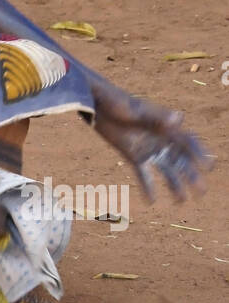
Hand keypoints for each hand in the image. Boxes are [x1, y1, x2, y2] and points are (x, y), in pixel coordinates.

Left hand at [92, 85, 211, 202]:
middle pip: (181, 159)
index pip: (188, 141)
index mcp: (165, 125)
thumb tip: (181, 118)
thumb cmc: (116, 101)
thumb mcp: (136, 110)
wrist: (95, 103)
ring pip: (166, 169)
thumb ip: (157, 117)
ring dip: (174, 184)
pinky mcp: (133, 155)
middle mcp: (160, 139)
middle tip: (201, 191)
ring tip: (181, 201)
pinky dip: (148, 187)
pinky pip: (143, 174)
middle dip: (192, 175)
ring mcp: (148, 148)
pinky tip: (152, 201)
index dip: (199, 153)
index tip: (207, 166)